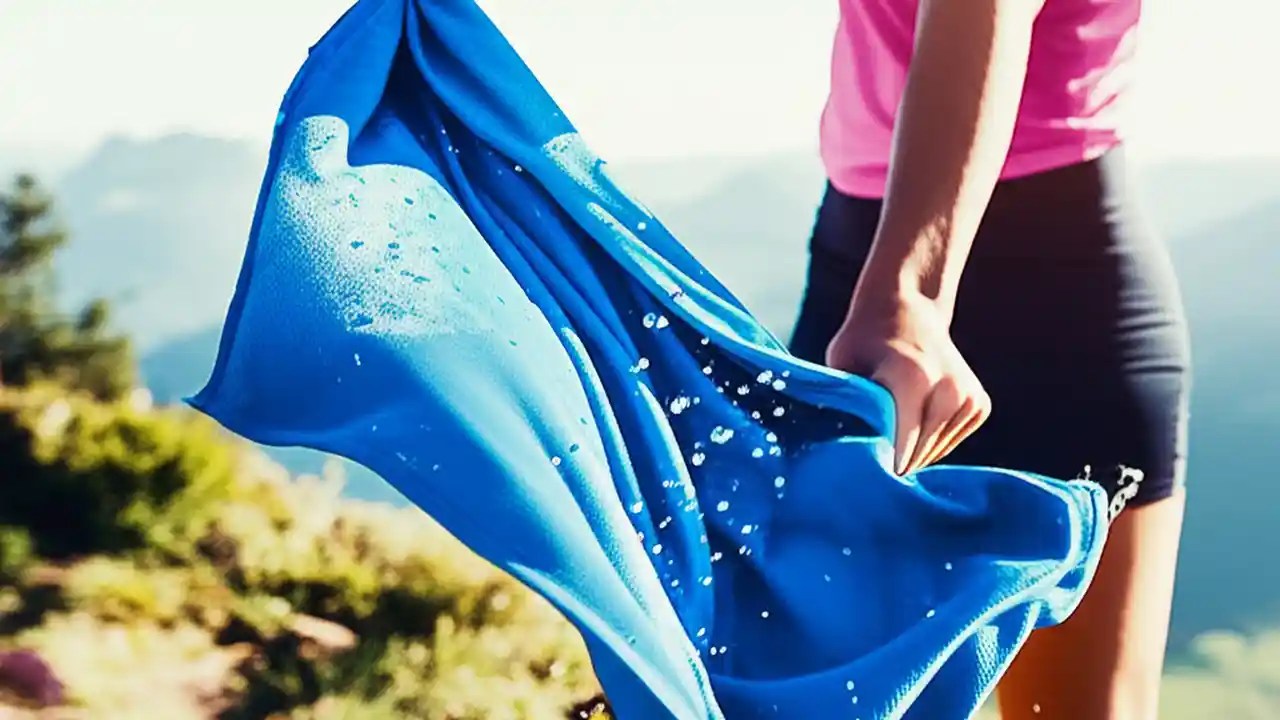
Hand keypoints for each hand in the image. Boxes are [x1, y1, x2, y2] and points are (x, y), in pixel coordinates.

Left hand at [825, 290, 990, 474]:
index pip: (906, 445)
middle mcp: (949, 389)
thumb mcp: (843, 365)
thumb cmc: (863, 339)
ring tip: (891, 427)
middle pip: (921, 454)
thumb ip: (847, 404)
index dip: (884, 467)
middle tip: (871, 453)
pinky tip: (914, 419)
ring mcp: (969, 397)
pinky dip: (931, 441)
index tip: (868, 475)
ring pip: (937, 451)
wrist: (906, 307)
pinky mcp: (980, 404)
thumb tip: (846, 449)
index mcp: (914, 379)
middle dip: (895, 460)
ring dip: (913, 451)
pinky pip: (951, 441)